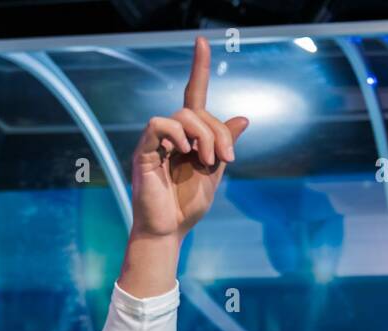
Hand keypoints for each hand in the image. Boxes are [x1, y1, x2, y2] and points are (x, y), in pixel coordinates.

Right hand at [129, 35, 248, 239]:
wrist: (170, 231)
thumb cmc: (187, 206)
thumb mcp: (215, 172)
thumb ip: (225, 145)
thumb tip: (242, 118)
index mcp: (188, 137)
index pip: (193, 95)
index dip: (199, 69)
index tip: (203, 42)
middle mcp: (170, 134)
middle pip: (196, 109)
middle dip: (218, 130)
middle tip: (227, 158)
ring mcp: (156, 142)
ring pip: (182, 115)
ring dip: (204, 135)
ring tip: (208, 160)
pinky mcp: (144, 152)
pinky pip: (159, 125)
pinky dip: (177, 134)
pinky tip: (186, 151)